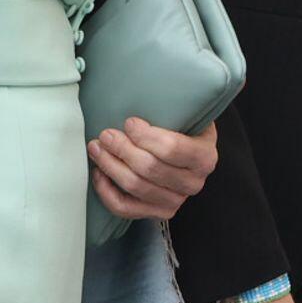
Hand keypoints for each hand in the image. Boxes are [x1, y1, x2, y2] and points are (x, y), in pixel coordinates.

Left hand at [88, 118, 217, 220]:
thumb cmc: (183, 128)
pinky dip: (107, 192)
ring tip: (97, 149)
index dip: (146, 136)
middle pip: (150, 168)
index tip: (129, 122)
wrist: (188, 152)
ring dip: (110, 166)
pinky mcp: (157, 213)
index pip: (172, 148)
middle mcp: (194, 183)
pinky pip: (126, 208)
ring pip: (136, 187)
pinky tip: (99, 173)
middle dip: (122, 149)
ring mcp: (176, 201)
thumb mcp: (188, 114)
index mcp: (204, 156)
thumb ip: (174, 106)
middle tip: (105, 134)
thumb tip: (146, 90)